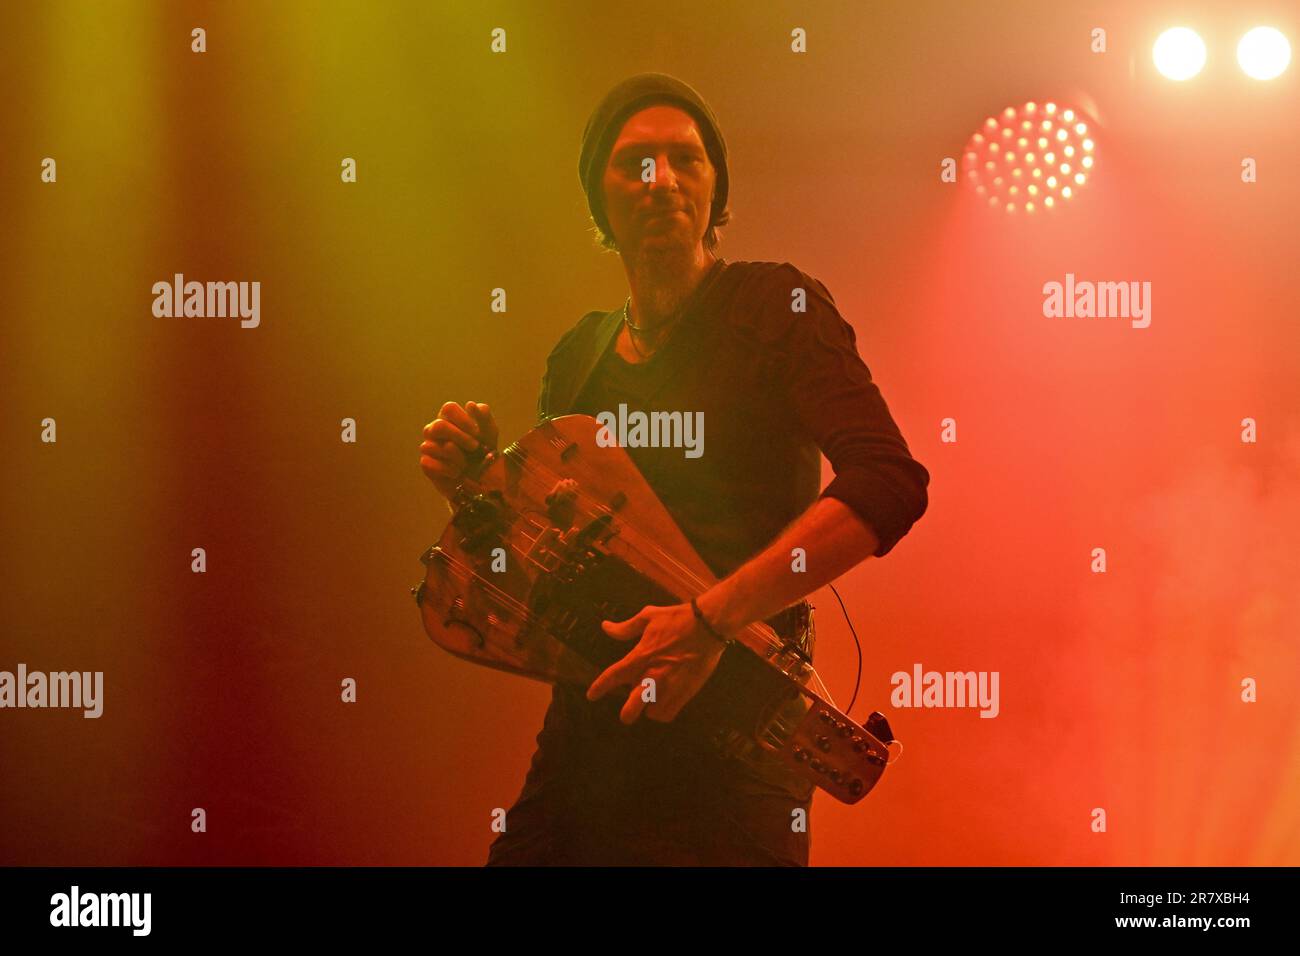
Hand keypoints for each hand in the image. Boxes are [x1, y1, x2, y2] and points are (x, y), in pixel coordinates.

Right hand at [420, 401, 499, 499]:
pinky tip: (457, 472)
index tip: (476, 432)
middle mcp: (434, 429)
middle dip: (460, 437)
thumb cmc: (483, 450)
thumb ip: (483, 416)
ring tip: (466, 463)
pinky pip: (431, 464)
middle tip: (475, 447)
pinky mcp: (426, 463)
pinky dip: (449, 470)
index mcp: (449, 418)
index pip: (448, 408)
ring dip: (456, 457)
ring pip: (433, 446)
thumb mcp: (489, 433)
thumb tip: (470, 405)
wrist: (479, 478)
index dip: (463, 419)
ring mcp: (428, 446)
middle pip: (439, 426)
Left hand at [586, 602, 727, 723]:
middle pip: (632, 707)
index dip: (600, 687)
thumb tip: (605, 627)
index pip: (614, 675)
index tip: (591, 696)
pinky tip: (664, 703)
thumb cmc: (677, 618)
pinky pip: (669, 713)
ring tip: (651, 701)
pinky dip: (664, 711)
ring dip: (649, 708)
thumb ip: (626, 627)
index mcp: (641, 655)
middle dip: (627, 713)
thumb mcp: (648, 616)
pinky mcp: (686, 692)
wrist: (708, 625)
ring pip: (651, 713)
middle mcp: (653, 675)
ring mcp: (670, 686)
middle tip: (627, 712)